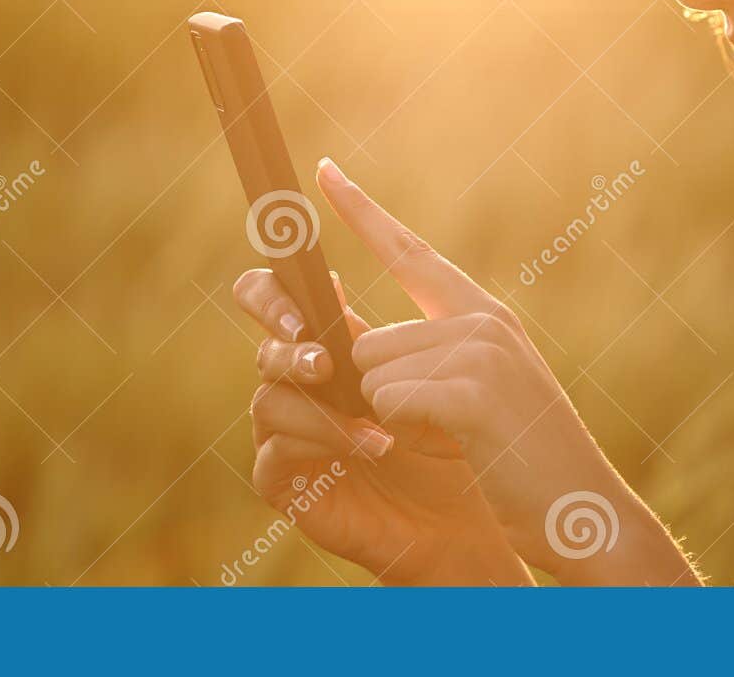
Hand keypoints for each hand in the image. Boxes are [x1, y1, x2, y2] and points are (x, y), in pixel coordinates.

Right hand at [233, 266, 532, 584]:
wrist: (473, 521)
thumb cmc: (459, 444)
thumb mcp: (439, 376)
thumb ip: (399, 333)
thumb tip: (340, 286)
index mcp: (333, 342)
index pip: (291, 290)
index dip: (285, 260)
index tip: (302, 213)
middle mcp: (301, 380)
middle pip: (259, 325)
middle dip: (276, 312)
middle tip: (310, 328)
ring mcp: (288, 430)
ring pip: (268, 387)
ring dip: (317, 391)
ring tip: (371, 407)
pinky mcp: (284, 482)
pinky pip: (275, 447)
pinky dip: (324, 438)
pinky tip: (374, 445)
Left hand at [314, 156, 687, 580]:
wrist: (582, 511)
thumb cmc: (520, 463)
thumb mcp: (473, 394)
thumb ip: (426, 356)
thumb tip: (354, 339)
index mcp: (482, 315)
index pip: (409, 251)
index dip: (361, 211)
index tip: (323, 169)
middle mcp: (483, 320)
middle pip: (371, 342)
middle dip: (381, 397)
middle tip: (440, 432)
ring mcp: (482, 350)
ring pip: (373, 374)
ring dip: (394, 420)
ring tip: (454, 440)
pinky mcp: (474, 390)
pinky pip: (388, 401)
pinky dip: (404, 434)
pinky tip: (454, 446)